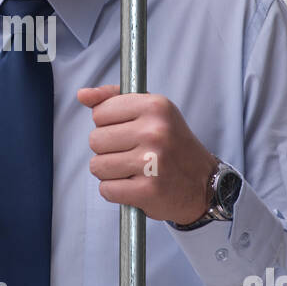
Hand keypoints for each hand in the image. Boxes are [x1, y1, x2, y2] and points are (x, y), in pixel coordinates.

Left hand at [76, 83, 217, 223]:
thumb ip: (114, 99)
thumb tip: (82, 94)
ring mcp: (152, 162)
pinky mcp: (148, 190)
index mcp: (155, 106)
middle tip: (132, 154)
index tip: (128, 132)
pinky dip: (116, 191)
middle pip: (95, 140)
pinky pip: (106, 189)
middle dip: (108, 150)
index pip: (100, 112)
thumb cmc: (172, 146)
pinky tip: (135, 186)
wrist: (204, 185)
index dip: (109, 125)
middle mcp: (155, 131)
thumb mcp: (151, 112)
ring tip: (134, 171)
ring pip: (97, 166)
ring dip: (111, 172)